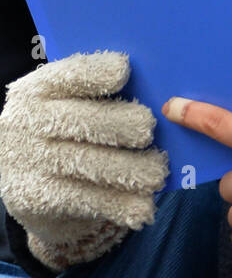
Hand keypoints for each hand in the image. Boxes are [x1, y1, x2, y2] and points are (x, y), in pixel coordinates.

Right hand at [0, 51, 167, 269]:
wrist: (24, 183)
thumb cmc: (61, 134)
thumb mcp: (64, 106)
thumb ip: (97, 95)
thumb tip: (161, 93)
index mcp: (37, 91)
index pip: (67, 76)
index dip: (95, 73)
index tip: (124, 70)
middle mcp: (27, 123)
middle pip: (81, 121)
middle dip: (121, 125)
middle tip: (150, 129)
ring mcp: (31, 162)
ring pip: (89, 164)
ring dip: (131, 170)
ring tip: (158, 173)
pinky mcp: (38, 199)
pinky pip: (87, 200)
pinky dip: (121, 204)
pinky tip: (143, 206)